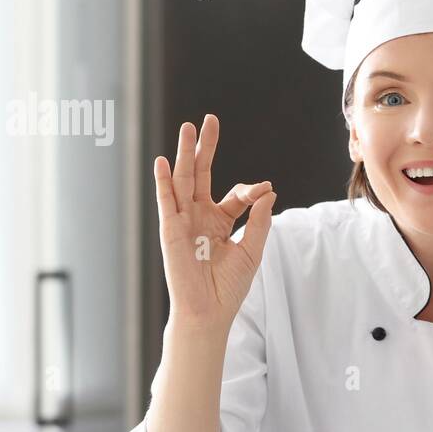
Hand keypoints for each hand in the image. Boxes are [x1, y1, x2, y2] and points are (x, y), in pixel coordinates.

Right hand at [154, 114, 275, 330]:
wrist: (210, 311)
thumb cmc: (229, 287)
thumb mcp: (252, 250)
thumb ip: (258, 221)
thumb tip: (268, 191)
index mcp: (220, 221)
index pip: (235, 195)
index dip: (251, 190)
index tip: (265, 189)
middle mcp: (200, 216)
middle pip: (202, 175)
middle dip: (206, 148)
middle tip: (210, 120)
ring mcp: (183, 221)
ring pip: (183, 180)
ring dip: (185, 154)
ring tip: (188, 128)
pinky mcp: (170, 230)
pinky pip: (166, 201)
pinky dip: (164, 181)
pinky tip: (164, 161)